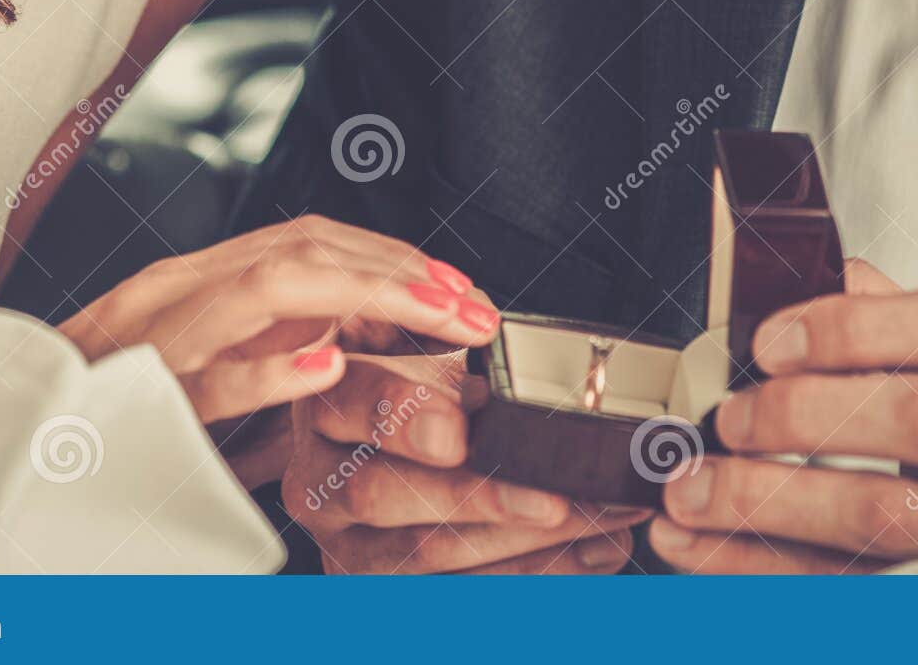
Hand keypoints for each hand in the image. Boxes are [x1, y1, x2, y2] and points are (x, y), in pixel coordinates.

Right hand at [57, 216, 499, 423]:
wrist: (2, 449)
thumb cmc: (107, 412)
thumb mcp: (201, 365)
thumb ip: (268, 343)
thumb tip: (359, 338)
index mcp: (200, 280)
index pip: (312, 239)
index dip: (393, 255)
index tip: (459, 286)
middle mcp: (178, 292)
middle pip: (305, 248)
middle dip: (402, 270)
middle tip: (473, 305)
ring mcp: (156, 342)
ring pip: (268, 287)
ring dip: (366, 293)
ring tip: (435, 315)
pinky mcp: (138, 404)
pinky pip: (206, 378)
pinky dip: (268, 369)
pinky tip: (324, 362)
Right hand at [283, 351, 648, 572]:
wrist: (380, 456)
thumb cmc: (404, 392)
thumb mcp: (411, 345)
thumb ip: (440, 328)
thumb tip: (490, 324)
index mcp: (323, 407)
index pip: (344, 407)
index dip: (399, 416)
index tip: (459, 431)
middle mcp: (320, 484)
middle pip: (382, 495)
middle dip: (477, 499)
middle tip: (551, 500)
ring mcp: (349, 545)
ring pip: (427, 554)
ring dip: (524, 543)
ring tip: (598, 519)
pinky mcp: (387, 590)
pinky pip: (462, 592)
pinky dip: (540, 574)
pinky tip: (598, 551)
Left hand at [649, 260, 917, 573]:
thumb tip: (838, 275)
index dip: (856, 328)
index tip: (772, 339)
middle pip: (917, 421)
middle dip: (805, 413)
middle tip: (731, 415)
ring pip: (882, 518)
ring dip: (767, 500)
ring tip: (691, 487)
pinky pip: (848, 587)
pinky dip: (760, 569)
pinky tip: (700, 551)